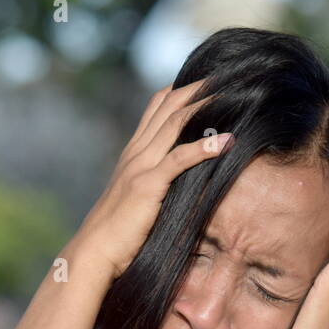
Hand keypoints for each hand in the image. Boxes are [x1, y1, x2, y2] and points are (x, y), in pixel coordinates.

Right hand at [71, 79, 232, 281]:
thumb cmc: (117, 234)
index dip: (183, 89)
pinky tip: (228, 142)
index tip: (210, 81)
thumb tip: (176, 185)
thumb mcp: (136, 200)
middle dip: (199, 87)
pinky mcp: (147, 185)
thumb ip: (153, 184)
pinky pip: (179, 159)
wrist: (94, 252)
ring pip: (175, 123)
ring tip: (235, 95)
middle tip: (229, 76)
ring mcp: (140, 166)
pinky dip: (205, 148)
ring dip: (205, 106)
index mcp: (133, 153)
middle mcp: (136, 152)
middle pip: (169, 105)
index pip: (158, 106)